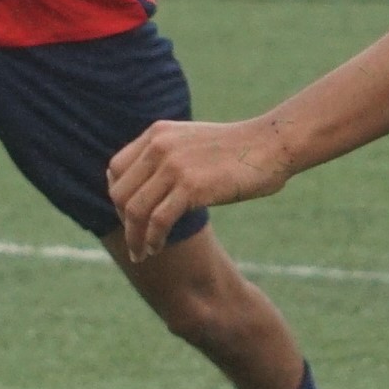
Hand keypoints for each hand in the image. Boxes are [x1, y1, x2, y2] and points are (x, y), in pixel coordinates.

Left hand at [107, 116, 294, 262]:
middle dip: (124, 223)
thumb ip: (168, 156)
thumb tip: (150, 185)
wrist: (272, 145)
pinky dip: (152, 239)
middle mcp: (159, 146)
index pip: (116, 169)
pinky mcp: (191, 186)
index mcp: (157, 134)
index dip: (119, 198)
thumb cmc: (238, 150)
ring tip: (142, 254)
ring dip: (135, 237)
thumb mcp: (192, 143)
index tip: (130, 219)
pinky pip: (158, 220)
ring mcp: (174, 165)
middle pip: (120, 193)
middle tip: (135, 243)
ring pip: (135, 210)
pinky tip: (156, 248)